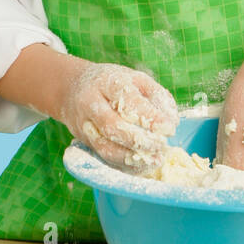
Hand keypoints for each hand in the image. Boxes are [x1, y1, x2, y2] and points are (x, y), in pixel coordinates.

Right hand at [59, 62, 178, 171]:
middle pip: (113, 127)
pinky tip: (143, 165)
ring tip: (156, 159)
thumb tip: (172, 120)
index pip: (129, 101)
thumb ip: (156, 95)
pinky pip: (103, 157)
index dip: (150, 117)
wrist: (71, 87)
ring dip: (132, 158)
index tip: (169, 128)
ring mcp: (83, 124)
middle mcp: (90, 103)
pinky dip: (124, 165)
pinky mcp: (83, 141)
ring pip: (105, 147)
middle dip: (141, 140)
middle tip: (162, 145)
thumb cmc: (111, 83)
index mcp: (107, 82)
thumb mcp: (135, 78)